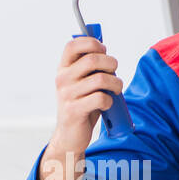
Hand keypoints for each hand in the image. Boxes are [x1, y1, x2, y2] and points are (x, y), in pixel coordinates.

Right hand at [53, 36, 122, 153]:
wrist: (70, 136)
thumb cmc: (81, 105)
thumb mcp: (81, 83)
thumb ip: (89, 67)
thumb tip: (103, 48)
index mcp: (62, 69)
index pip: (72, 45)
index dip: (92, 43)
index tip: (103, 50)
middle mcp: (62, 79)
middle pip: (92, 59)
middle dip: (111, 63)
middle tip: (115, 73)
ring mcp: (67, 95)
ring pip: (101, 79)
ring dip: (116, 83)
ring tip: (116, 89)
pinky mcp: (74, 111)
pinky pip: (101, 98)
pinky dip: (109, 101)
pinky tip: (107, 104)